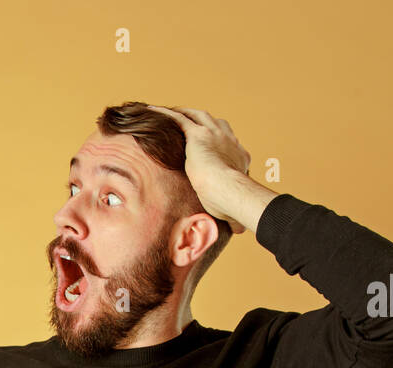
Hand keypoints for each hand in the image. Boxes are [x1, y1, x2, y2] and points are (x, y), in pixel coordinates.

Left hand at [147, 106, 251, 234]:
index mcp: (239, 155)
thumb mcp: (234, 207)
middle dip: (201, 121)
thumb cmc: (235, 204)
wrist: (232, 192)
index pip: (228, 144)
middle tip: (187, 122)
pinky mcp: (198, 134)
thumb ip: (235, 216)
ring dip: (182, 112)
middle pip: (214, 123)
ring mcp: (214, 134)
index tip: (210, 145)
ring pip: (196, 115)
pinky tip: (152, 111)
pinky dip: (165, 114)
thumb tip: (240, 230)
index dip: (219, 142)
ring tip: (168, 112)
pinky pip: (178, 119)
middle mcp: (229, 140)